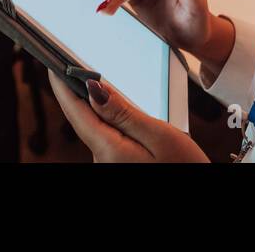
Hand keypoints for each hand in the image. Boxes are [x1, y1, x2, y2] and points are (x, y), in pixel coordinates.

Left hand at [48, 73, 207, 162]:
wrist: (202, 194)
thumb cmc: (184, 168)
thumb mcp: (158, 135)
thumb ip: (123, 113)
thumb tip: (93, 89)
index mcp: (108, 151)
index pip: (75, 113)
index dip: (62, 86)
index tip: (52, 62)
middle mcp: (102, 160)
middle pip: (84, 119)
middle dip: (80, 92)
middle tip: (73, 61)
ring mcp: (109, 163)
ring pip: (97, 128)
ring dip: (97, 106)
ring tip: (95, 78)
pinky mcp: (118, 164)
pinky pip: (108, 137)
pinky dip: (109, 119)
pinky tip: (115, 108)